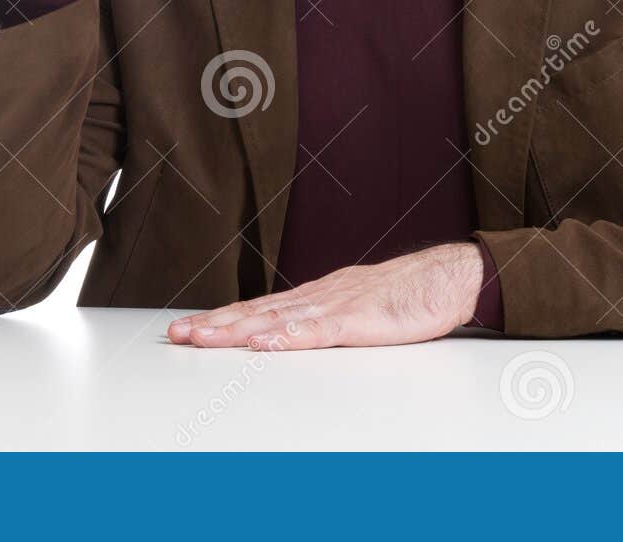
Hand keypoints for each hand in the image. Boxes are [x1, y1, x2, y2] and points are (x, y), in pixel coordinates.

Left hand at [166, 242, 483, 350]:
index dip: (222, 319)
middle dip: (214, 325)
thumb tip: (292, 336)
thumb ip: (324, 321)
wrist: (445, 278)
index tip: (189, 328)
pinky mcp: (358, 321)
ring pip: (276, 321)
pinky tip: (264, 344)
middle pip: (256, 313)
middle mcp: (317, 297)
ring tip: (203, 339)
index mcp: (316, 296)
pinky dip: (287, 337)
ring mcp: (335, 307)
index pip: (259, 309)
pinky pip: (317, 331)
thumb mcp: (356, 308)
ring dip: (236, 331)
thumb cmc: (407, 295)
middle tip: (177, 334)